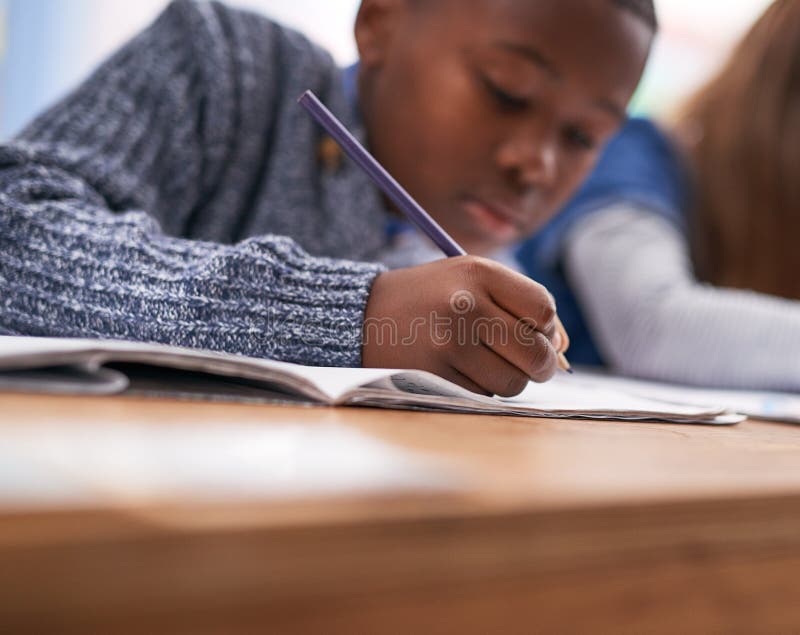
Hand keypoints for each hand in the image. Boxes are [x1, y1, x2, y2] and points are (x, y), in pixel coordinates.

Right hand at [362, 256, 566, 395]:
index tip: (534, 333)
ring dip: (506, 379)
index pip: (544, 309)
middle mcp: (465, 304)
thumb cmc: (430, 298)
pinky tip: (457, 369)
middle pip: (535, 352)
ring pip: (512, 382)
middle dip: (539, 364)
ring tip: (482, 361)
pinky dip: (479, 389)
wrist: (362, 317)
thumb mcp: (469, 281)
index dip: (547, 328)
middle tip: (528, 364)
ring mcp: (449, 342)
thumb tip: (563, 350)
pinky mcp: (434, 374)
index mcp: (478, 272)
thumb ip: (518, 306)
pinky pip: (483, 396)